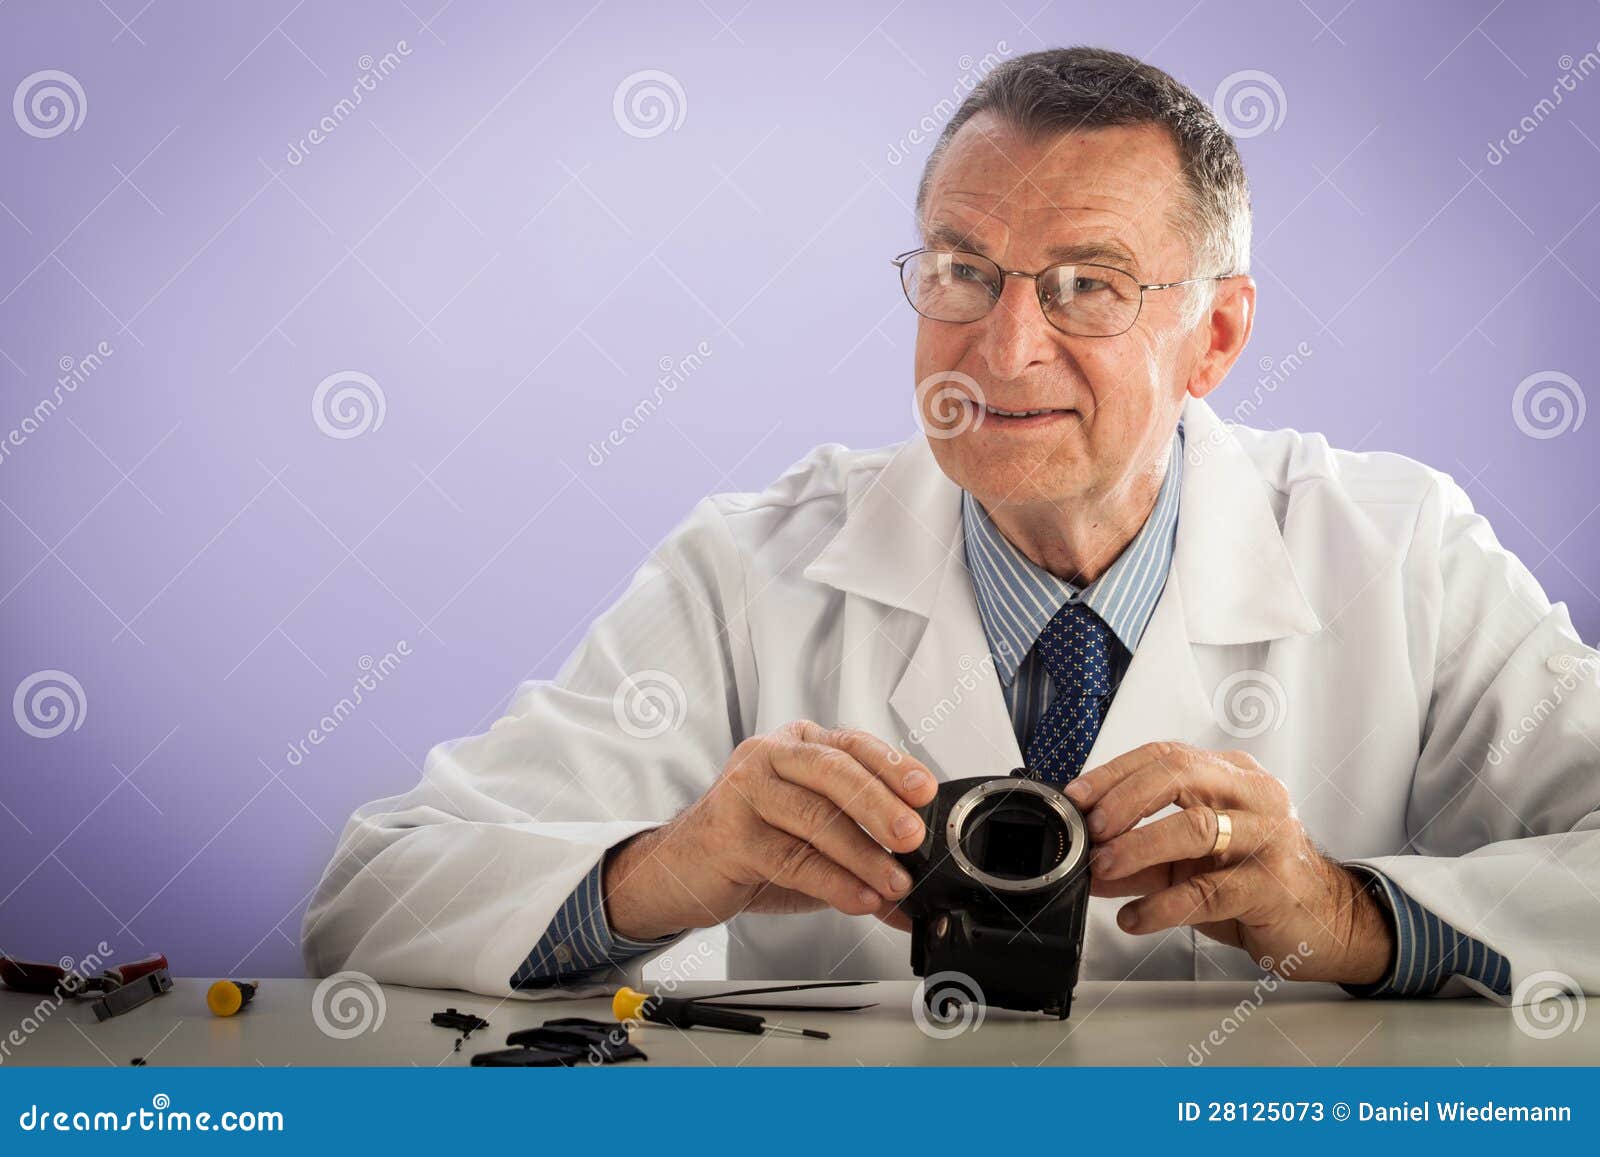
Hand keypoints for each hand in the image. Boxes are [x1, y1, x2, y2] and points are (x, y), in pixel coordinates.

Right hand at [602, 721, 936, 940]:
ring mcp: (744, 792)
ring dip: (863, 854)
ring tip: (894, 882)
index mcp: (797, 744)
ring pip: (814, 816)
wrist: (679, 871)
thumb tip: (914, 897)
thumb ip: (862, 860)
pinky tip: (859, 898)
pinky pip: (791, 858)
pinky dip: (833, 882)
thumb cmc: (750, 845)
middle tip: (912, 837)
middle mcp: (769, 757)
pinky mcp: (729, 835)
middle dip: (880, 805)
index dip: (894, 766)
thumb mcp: (812, 843)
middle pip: (834, 771)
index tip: (925, 792)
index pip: (853, 744)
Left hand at [1063, 742, 1393, 984]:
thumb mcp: (1193, 863)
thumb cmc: (1260, 880)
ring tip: (1102, 869)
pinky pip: (1209, 891)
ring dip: (1138, 847)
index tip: (1076, 797)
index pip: (1165, 755)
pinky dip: (1162, 906)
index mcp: (1232, 776)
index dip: (1114, 773)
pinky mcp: (1273, 886)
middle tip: (1091, 830)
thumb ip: (1141, 859)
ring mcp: (1268, 838)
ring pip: (1196, 828)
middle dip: (1125, 800)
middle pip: (1181, 775)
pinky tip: (1134, 918)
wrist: (1329, 923)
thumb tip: (1086, 862)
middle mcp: (1254, 796)